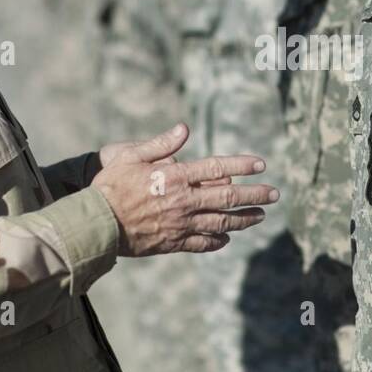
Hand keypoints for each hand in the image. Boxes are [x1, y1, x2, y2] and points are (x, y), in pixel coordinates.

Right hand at [92, 123, 277, 254]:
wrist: (96, 224)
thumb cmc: (110, 187)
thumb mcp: (131, 156)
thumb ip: (161, 144)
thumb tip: (185, 128)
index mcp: (175, 177)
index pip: (216, 168)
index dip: (241, 164)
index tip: (261, 164)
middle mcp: (183, 201)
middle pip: (227, 197)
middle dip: (255, 194)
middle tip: (275, 194)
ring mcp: (180, 224)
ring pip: (221, 222)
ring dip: (244, 219)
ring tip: (261, 216)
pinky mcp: (172, 243)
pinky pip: (202, 243)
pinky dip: (218, 241)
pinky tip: (227, 238)